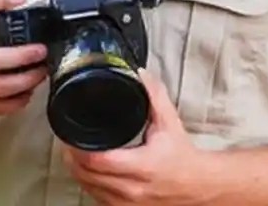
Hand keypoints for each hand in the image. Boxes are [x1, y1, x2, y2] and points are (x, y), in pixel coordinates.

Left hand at [63, 68, 209, 204]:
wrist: (199, 186)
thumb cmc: (183, 157)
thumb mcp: (169, 123)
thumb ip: (154, 96)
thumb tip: (139, 74)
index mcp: (142, 166)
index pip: (97, 160)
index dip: (77, 147)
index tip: (70, 133)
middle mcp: (133, 189)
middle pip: (86, 175)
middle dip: (72, 156)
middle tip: (68, 140)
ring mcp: (127, 204)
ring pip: (87, 188)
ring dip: (77, 171)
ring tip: (74, 153)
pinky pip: (96, 197)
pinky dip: (89, 184)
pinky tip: (89, 171)